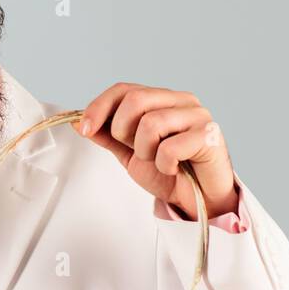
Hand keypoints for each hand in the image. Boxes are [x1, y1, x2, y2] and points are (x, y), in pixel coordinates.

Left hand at [71, 82, 237, 219]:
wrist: (199, 199)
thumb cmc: (169, 173)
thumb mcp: (130, 153)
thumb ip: (107, 136)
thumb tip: (79, 122)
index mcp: (161, 99)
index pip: (123, 89)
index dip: (99, 107)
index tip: (86, 129)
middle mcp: (180, 100)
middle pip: (135, 99)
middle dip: (123, 131)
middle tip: (136, 151)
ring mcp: (197, 115)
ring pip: (152, 123)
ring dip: (146, 151)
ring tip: (158, 161)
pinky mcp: (210, 135)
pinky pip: (170, 147)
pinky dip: (165, 164)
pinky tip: (174, 168)